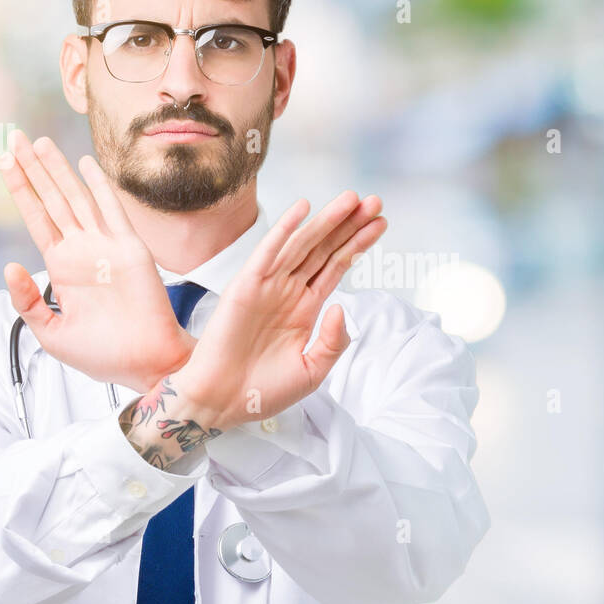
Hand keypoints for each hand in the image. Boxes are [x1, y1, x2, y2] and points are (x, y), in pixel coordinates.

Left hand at [0, 130, 190, 392]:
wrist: (144, 364)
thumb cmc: (104, 355)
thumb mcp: (51, 333)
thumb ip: (28, 302)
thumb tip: (9, 266)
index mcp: (62, 268)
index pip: (36, 218)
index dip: (20, 189)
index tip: (4, 162)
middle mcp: (82, 251)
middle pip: (52, 200)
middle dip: (32, 169)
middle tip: (14, 138)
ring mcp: (105, 247)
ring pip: (76, 198)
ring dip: (58, 170)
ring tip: (38, 143)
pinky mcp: (129, 249)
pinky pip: (112, 210)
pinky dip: (99, 186)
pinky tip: (85, 164)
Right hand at [165, 191, 386, 431]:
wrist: (223, 404)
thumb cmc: (263, 391)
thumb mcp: (312, 371)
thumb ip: (333, 342)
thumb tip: (343, 307)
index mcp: (305, 308)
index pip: (337, 266)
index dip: (358, 244)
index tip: (381, 223)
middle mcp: (288, 291)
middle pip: (325, 249)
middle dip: (350, 225)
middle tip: (375, 201)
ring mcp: (267, 286)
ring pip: (303, 245)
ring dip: (327, 221)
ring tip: (352, 199)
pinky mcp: (245, 286)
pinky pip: (268, 252)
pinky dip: (284, 229)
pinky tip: (303, 209)